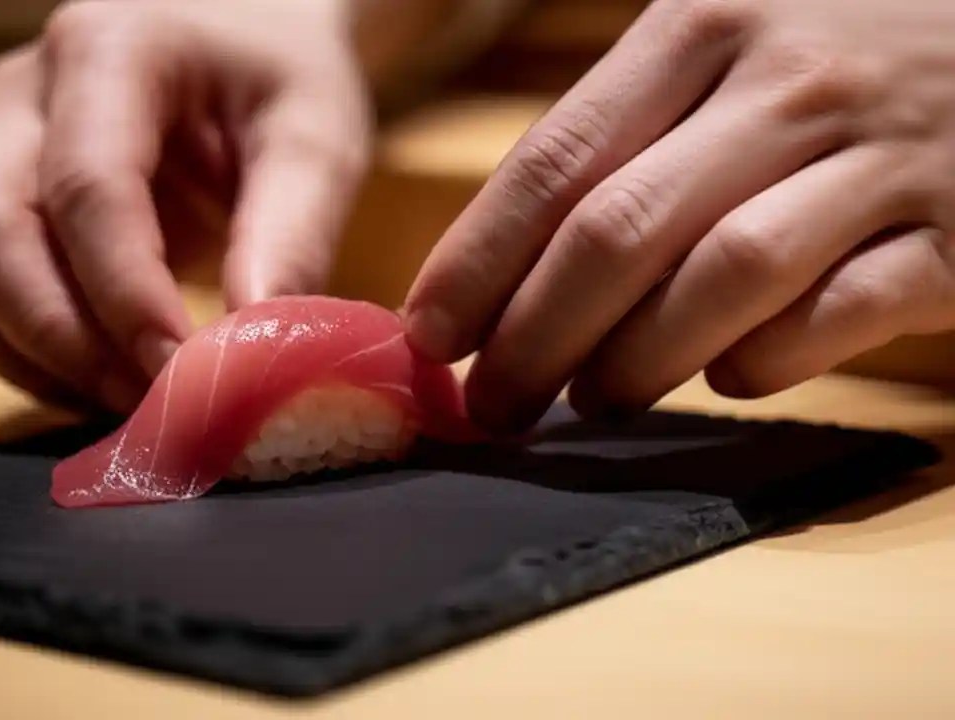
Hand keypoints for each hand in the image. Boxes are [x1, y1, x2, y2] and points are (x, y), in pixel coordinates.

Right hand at [0, 0, 369, 410]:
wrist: (241, 36)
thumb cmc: (280, 78)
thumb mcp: (318, 139)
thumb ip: (292, 238)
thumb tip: (248, 357)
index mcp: (110, 47)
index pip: (87, 186)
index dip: (126, 297)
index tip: (184, 373)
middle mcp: (22, 89)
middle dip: (61, 335)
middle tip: (153, 399)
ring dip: (24, 351)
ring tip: (124, 394)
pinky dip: (8, 348)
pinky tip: (91, 374)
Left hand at [405, 0, 954, 431]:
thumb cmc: (836, 52)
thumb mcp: (725, 39)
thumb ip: (621, 129)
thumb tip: (497, 268)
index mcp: (705, 23)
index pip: (555, 161)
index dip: (476, 262)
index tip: (428, 335)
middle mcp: (789, 81)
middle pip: (619, 229)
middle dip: (534, 334)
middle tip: (491, 403)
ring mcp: (881, 155)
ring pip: (724, 276)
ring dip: (637, 359)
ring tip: (591, 400)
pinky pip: (840, 314)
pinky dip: (766, 361)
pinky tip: (726, 377)